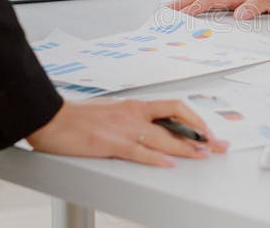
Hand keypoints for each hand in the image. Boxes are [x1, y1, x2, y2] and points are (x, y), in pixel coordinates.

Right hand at [26, 99, 228, 167]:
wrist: (50, 118)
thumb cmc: (78, 118)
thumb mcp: (112, 114)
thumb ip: (132, 121)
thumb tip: (152, 131)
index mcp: (135, 106)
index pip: (175, 107)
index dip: (195, 119)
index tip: (208, 132)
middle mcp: (134, 114)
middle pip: (177, 121)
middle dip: (201, 135)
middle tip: (219, 145)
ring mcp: (124, 128)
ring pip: (163, 137)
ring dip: (186, 147)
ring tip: (203, 155)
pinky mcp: (110, 143)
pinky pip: (139, 151)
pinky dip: (157, 158)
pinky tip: (170, 163)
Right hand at [170, 0, 269, 19]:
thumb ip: (257, 7)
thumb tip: (240, 15)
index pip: (211, 0)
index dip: (195, 8)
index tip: (180, 14)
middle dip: (184, 3)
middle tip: (166, 10)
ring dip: (190, 2)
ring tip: (174, 8)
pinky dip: (202, 2)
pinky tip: (198, 6)